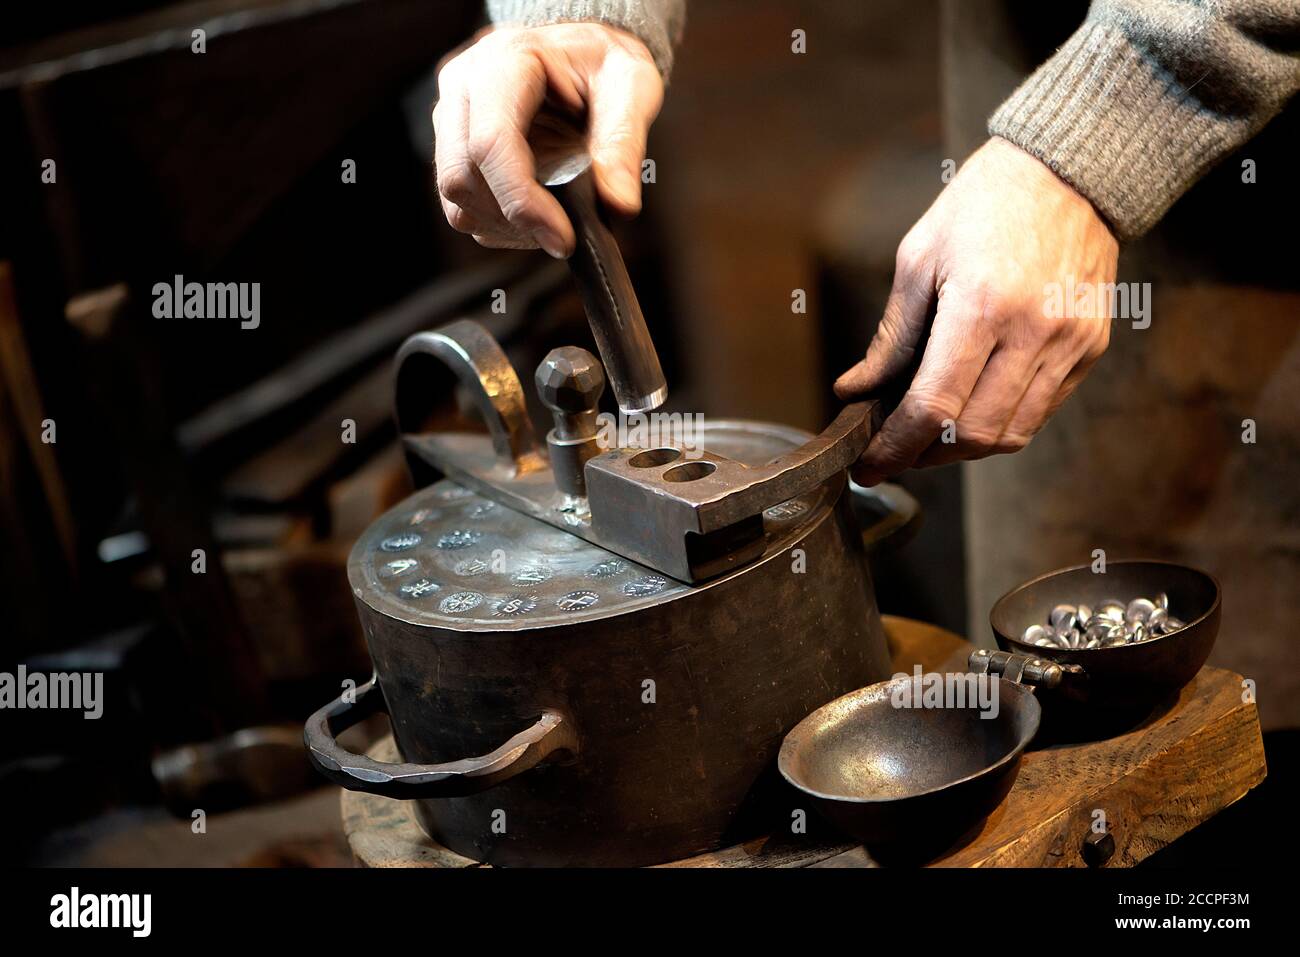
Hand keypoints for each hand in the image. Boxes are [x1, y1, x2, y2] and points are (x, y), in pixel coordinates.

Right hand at [432, 23, 663, 257]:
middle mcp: (463, 89)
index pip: (491, 143)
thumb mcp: (631, 87)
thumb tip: (619, 203)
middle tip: (565, 237)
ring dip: (505, 226)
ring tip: (553, 221)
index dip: (523, 201)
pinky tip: (535, 214)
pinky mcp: (452, 150)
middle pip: (462, 178)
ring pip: (455, 199)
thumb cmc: (603, 63)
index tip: (562, 238)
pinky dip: (497, 225)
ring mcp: (451, 121)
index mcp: (502, 63)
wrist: (581, 53)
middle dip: (515, 220)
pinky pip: (461, 207)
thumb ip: (624, 144)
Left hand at [834, 136, 1118, 485]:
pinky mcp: (1090, 347)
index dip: (895, 447)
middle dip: (925, 455)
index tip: (868, 465)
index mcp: (981, 306)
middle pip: (973, 435)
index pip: (933, 408)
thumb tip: (855, 391)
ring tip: (928, 436)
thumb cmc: (983, 205)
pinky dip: (1001, 424)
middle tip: (893, 451)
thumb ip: (890, 337)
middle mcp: (1033, 331)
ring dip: (963, 449)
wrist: (1068, 171)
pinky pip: (1041, 411)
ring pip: (1012, 434)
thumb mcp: (918, 259)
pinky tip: (972, 408)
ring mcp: (1070, 343)